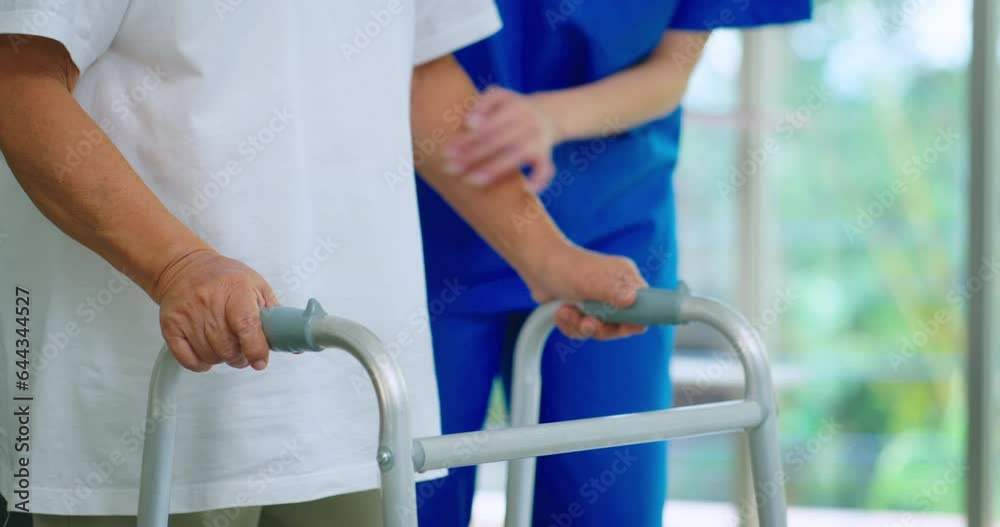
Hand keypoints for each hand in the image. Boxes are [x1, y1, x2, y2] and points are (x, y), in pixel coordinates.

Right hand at [152, 249, 278, 371]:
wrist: (183, 267)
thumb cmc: (226, 278)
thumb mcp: (255, 285)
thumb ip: (274, 314)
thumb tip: (294, 344)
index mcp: (235, 289)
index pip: (246, 325)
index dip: (255, 348)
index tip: (261, 361)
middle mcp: (208, 301)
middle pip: (228, 347)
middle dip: (241, 356)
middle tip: (243, 349)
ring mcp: (187, 315)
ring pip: (210, 356)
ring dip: (222, 358)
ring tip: (225, 344)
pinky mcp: (170, 326)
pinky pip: (188, 359)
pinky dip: (201, 363)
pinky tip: (208, 352)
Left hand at [444, 87, 562, 191]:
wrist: (548, 113)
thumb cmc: (513, 107)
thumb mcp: (498, 96)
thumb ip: (482, 104)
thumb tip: (469, 124)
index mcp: (513, 106)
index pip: (486, 125)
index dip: (467, 139)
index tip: (448, 152)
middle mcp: (527, 122)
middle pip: (497, 141)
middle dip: (472, 156)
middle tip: (450, 168)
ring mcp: (538, 139)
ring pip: (515, 156)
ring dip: (493, 169)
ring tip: (470, 180)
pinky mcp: (546, 154)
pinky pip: (546, 169)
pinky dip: (540, 180)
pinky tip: (526, 189)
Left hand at [520, 242, 647, 339]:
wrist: (536, 266)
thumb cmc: (564, 267)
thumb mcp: (591, 280)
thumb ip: (613, 291)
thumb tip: (633, 299)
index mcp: (626, 280)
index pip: (647, 307)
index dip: (638, 320)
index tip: (624, 326)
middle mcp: (616, 293)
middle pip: (623, 326)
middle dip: (601, 328)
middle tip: (587, 320)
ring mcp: (600, 304)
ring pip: (600, 331)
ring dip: (580, 325)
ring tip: (566, 311)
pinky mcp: (584, 312)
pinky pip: (584, 331)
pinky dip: (570, 325)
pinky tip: (561, 312)